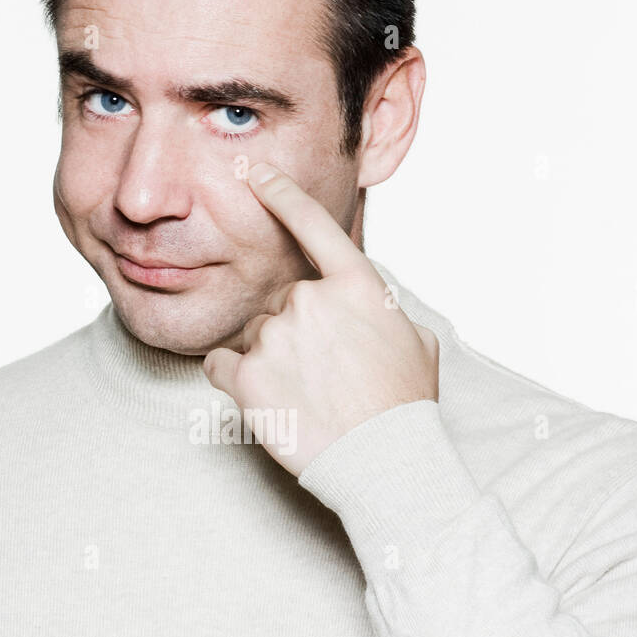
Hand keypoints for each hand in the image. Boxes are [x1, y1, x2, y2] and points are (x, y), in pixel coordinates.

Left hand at [203, 162, 439, 475]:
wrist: (383, 461)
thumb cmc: (404, 406)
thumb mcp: (416, 341)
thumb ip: (382, 309)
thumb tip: (366, 305)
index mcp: (357, 286)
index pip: (312, 225)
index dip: (281, 195)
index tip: (255, 175)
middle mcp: (311, 300)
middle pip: (282, 303)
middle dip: (295, 332)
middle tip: (325, 375)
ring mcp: (275, 337)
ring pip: (254, 336)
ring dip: (269, 360)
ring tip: (305, 396)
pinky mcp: (245, 377)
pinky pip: (220, 365)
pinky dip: (235, 381)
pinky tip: (268, 402)